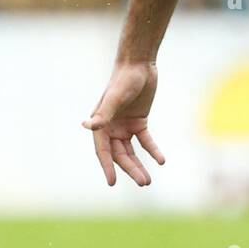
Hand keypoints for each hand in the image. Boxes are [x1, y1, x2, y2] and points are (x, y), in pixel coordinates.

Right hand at [83, 61, 164, 187]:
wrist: (139, 64)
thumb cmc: (124, 79)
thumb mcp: (115, 98)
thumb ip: (103, 114)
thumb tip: (87, 126)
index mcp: (101, 123)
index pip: (103, 151)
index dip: (107, 167)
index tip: (112, 182)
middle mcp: (111, 127)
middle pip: (120, 154)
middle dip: (130, 169)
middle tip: (143, 182)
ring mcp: (125, 126)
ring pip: (132, 151)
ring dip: (139, 165)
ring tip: (148, 181)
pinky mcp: (139, 122)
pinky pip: (145, 141)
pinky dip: (152, 151)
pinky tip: (161, 160)